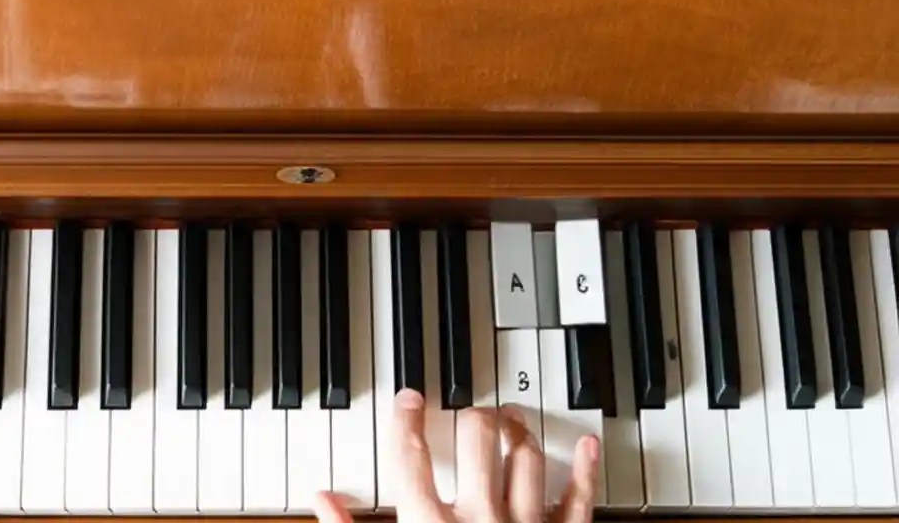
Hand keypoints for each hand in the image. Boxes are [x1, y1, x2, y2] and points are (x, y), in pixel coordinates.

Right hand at [314, 389, 600, 522]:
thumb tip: (322, 500)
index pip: (411, 457)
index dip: (407, 420)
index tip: (409, 399)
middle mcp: (479, 518)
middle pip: (476, 439)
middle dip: (470, 416)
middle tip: (466, 409)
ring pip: (526, 457)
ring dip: (519, 431)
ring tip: (510, 418)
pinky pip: (579, 499)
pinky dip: (585, 471)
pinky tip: (586, 448)